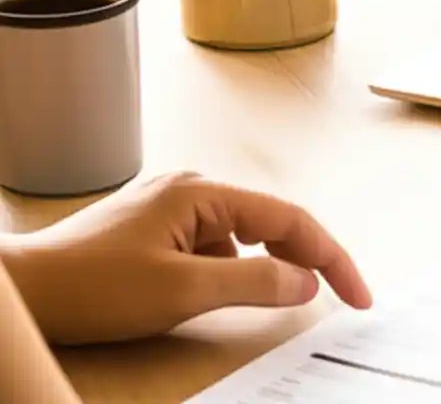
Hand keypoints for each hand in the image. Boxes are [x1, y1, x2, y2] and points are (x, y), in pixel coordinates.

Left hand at [0, 172, 371, 344]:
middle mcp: (192, 189)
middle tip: (335, 298)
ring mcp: (172, 207)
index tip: (357, 294)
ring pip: (241, 238)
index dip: (331, 258)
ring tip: (270, 301)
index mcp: (203, 192)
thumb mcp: (183, 291)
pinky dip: (229, 272)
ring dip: (261, 269)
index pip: (290, 219)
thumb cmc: (90, 285)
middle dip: (305, 260)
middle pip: (271, 222)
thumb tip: (304, 281)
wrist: (24, 291)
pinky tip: (214, 295)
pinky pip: (212, 247)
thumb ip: (255, 283)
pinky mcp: (155, 229)